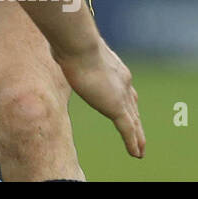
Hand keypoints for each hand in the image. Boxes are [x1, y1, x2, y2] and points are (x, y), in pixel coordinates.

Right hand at [55, 38, 144, 158]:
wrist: (80, 47)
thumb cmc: (71, 43)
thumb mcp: (72, 50)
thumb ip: (70, 55)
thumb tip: (56, 50)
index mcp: (114, 69)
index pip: (124, 89)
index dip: (128, 100)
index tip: (130, 106)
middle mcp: (123, 82)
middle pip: (133, 107)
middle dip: (136, 120)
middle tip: (140, 133)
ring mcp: (122, 95)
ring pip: (134, 121)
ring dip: (138, 136)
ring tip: (141, 149)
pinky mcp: (117, 107)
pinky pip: (129, 130)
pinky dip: (133, 143)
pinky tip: (137, 154)